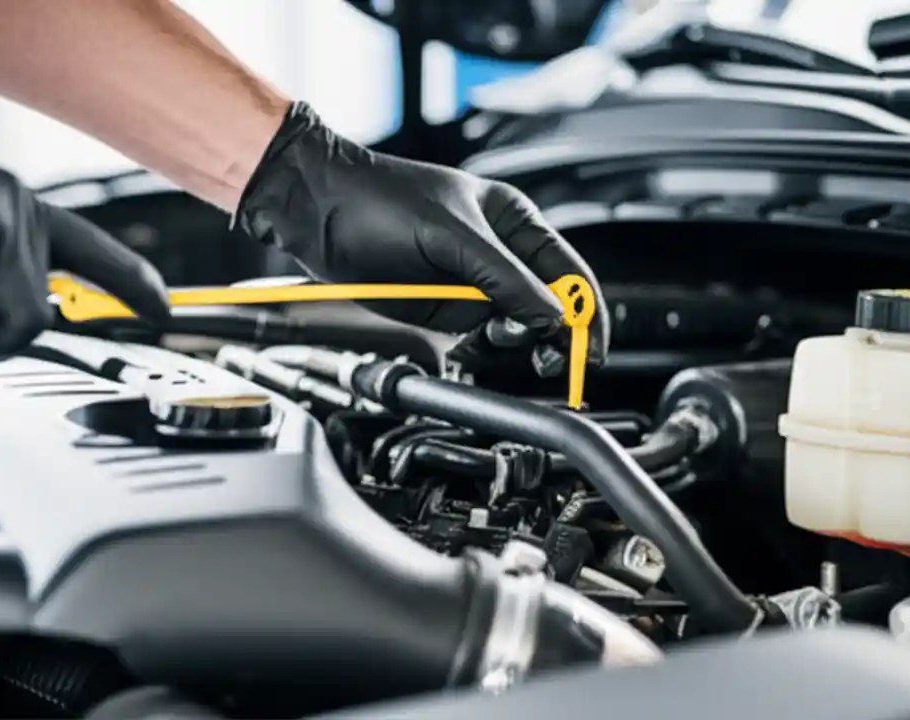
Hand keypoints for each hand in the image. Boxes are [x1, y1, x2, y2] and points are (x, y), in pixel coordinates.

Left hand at [234, 103, 608, 363]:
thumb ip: (503, 278)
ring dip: (511, 343)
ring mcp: (470, 283)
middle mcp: (497, 254)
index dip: (585, 312)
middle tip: (547, 359)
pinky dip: (480, 350)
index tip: (591, 349)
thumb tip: (551, 316)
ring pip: (513, 328)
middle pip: (546, 306)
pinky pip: (478, 338)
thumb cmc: (379, 198)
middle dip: (552, 334)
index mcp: (512, 222)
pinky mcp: (444, 308)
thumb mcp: (450, 235)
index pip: (567, 272)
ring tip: (493, 339)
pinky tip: (469, 347)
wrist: (318, 212)